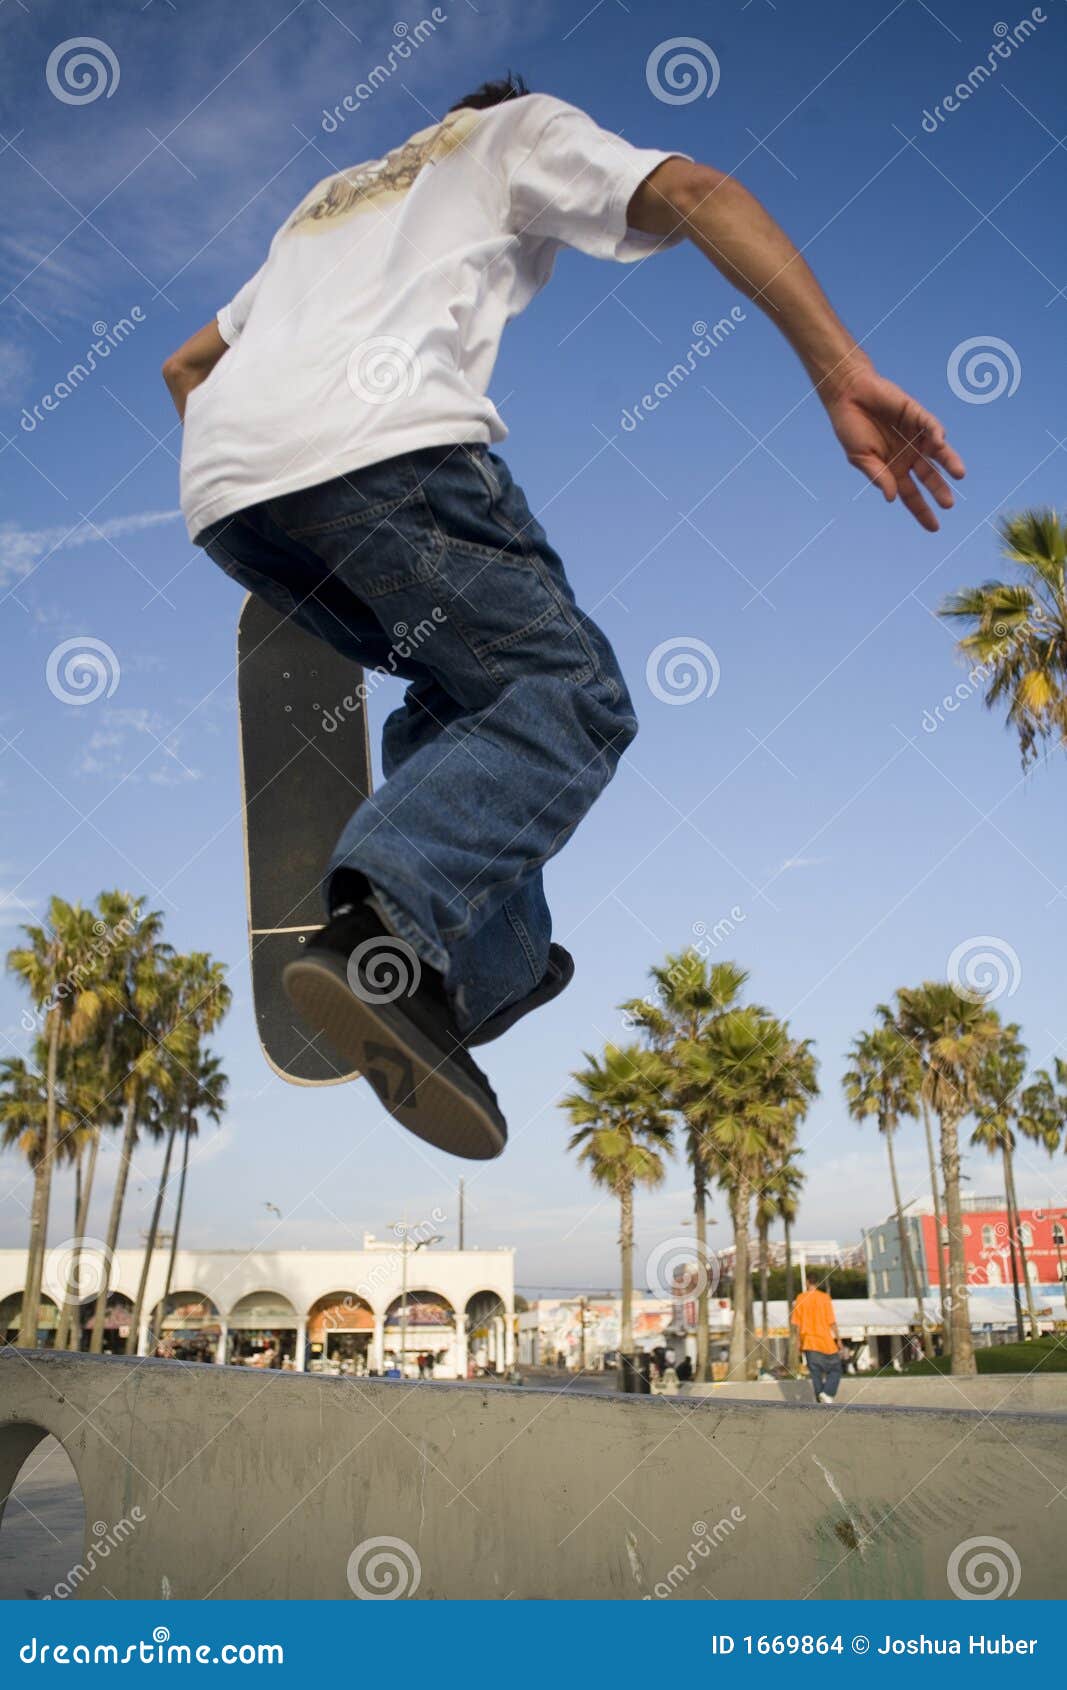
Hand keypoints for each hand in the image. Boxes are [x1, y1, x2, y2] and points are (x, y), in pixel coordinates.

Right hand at [822, 364, 965, 531]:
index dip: (922, 511)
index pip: (911, 494)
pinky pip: (932, 428)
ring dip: (948, 463)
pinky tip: (939, 444)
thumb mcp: (861, 457)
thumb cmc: (851, 427)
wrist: (849, 394)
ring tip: (959, 474)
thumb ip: (878, 476)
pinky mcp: (917, 415)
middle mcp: (908, 455)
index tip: (934, 527)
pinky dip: (937, 436)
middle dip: (939, 490)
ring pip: (937, 453)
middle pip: (928, 477)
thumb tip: (892, 498)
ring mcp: (915, 436)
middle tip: (948, 504)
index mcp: (893, 469)